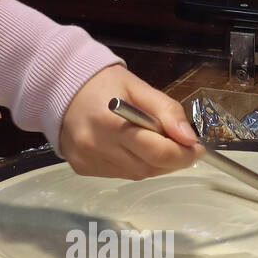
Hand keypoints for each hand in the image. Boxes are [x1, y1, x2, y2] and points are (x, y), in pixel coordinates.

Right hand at [58, 65, 200, 179]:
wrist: (60, 88)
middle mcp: (96, 146)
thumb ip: (167, 111)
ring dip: (154, 164)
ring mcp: (87, 161)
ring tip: (155, 143)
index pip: (156, 151)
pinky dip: (135, 165)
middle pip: (149, 167)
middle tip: (181, 146)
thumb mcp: (139, 87)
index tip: (197, 147)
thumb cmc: (103, 84)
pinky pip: (120, 174)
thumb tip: (189, 138)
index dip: (183, 154)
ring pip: (137, 174)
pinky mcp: (83, 168)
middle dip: (172, 160)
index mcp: (110, 122)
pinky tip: (132, 148)